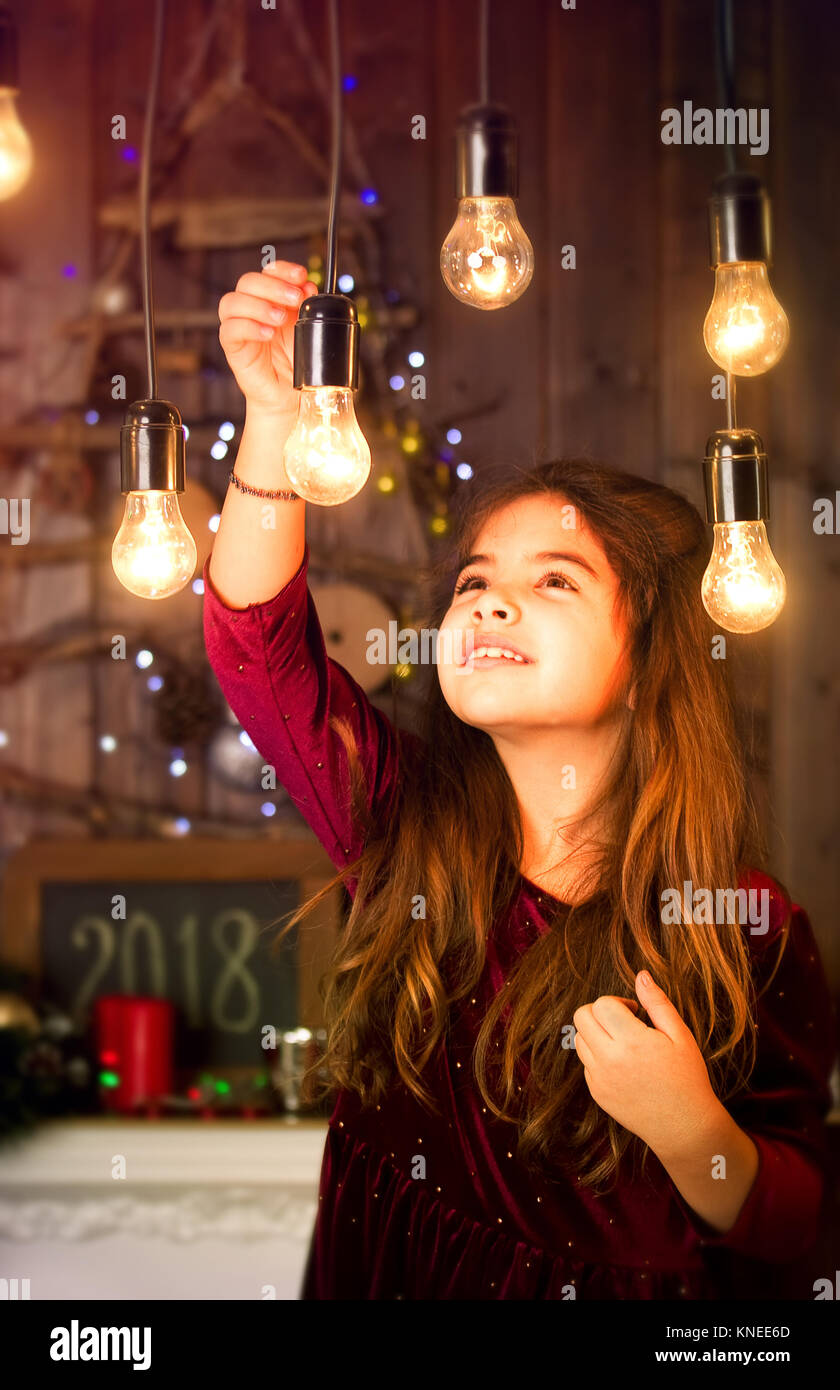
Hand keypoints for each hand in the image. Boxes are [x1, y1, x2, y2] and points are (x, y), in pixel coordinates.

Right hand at [218, 261, 318, 413]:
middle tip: (295, 299)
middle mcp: (251, 309)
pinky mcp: (232, 347)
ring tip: (280, 319)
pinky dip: (249, 327)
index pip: (267, 271)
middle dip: (273, 286)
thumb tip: (309, 286)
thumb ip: (306, 307)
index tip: (301, 276)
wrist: (291, 396)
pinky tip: (267, 334)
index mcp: (270, 299)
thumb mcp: (307, 330)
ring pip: (232, 302)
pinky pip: (230, 330)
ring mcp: (239, 326)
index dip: (282, 269)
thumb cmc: (297, 363)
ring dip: (259, 305)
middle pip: (247, 281)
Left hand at [572, 972, 720, 1159]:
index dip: (618, 1002)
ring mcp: (599, 1078)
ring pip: (579, 1039)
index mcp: (632, 1042)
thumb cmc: (687, 1078)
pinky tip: (622, 1063)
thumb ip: (657, 1003)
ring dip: (596, 1032)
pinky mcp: (596, 1092)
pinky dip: (598, 1056)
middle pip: (582, 1016)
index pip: (602, 1004)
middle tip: (623, 1021)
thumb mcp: (680, 1035)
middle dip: (600, 1011)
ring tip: (623, 1042)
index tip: (635, 1011)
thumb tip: (641, 976)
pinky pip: (586, 1062)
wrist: (684, 1126)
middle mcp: (609, 1060)